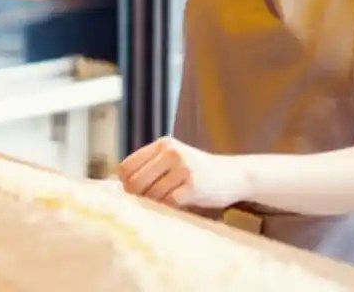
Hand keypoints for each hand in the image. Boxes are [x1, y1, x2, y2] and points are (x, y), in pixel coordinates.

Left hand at [117, 136, 248, 209]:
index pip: (126, 166)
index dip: (124, 184)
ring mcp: (183, 168)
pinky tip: (175, 207)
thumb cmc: (197, 172)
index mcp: (163, 144)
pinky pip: (167, 203)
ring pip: (151, 195)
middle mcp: (171, 152)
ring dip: (154, 205)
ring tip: (165, 204)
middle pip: (135, 182)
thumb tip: (119, 186)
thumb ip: (151, 167)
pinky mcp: (193, 186)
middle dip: (136, 197)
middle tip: (145, 204)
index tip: (132, 194)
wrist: (234, 176)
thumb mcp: (174, 160)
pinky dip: (166, 209)